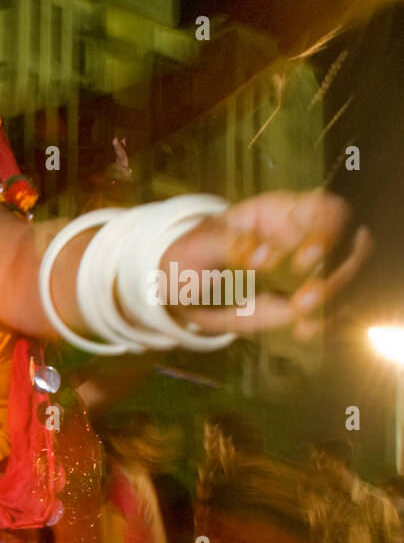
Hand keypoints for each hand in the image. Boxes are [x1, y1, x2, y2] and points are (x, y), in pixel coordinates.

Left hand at [163, 188, 372, 339]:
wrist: (188, 282)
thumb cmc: (197, 251)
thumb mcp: (200, 244)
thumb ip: (226, 245)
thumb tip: (257, 255)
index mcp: (284, 212)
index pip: (328, 210)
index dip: (327, 233)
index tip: (301, 262)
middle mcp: (309, 236)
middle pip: (355, 246)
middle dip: (338, 275)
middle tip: (303, 302)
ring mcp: (316, 268)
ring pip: (351, 280)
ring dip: (335, 303)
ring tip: (300, 323)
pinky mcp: (312, 298)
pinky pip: (335, 309)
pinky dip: (325, 323)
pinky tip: (302, 332)